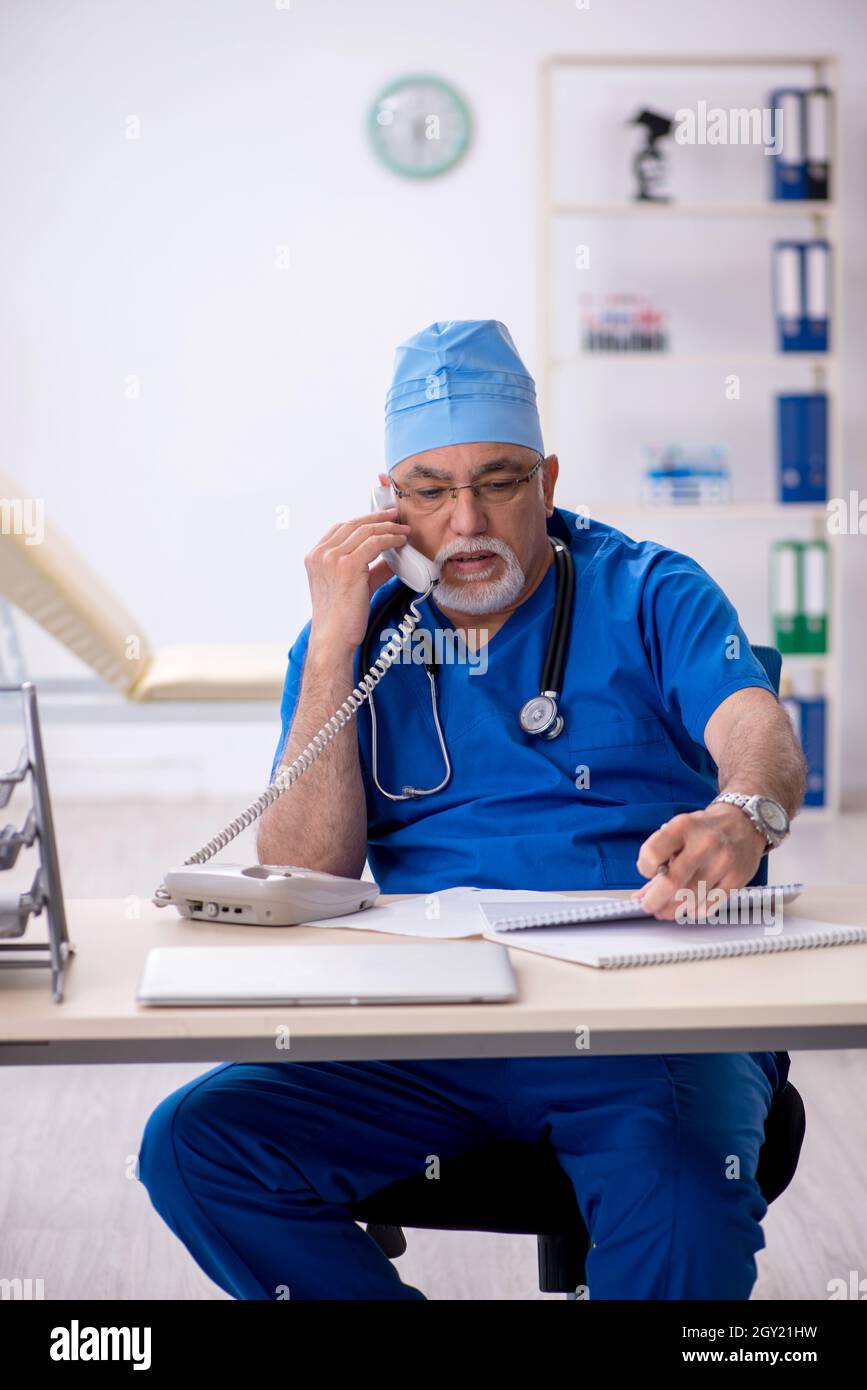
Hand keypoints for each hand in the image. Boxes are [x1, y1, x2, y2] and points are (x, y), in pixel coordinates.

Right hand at [305, 508, 411, 653]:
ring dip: (387, 528)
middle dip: (377, 518)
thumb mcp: (353, 586)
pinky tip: (400, 541)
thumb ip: (369, 569)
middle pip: (353, 525)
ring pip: (365, 531)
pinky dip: (390, 539)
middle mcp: (320, 554)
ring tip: (402, 530)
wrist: (334, 638)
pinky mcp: (347, 566)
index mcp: (315, 557)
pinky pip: (374, 543)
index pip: (341, 528)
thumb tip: (391, 560)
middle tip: (395, 517)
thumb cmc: (341, 618)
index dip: (363, 520)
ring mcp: (331, 558)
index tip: (381, 518)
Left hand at [634, 803, 766, 919]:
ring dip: (673, 910)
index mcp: (683, 827)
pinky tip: (689, 908)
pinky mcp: (737, 878)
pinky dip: (694, 911)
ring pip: (690, 899)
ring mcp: (723, 862)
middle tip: (650, 905)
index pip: (653, 853)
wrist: (744, 823)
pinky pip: (710, 905)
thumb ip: (659, 860)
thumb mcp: (678, 832)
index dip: (644, 868)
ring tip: (666, 910)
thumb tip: (641, 895)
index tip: (646, 873)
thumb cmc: (706, 829)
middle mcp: (704, 844)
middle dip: (654, 901)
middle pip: (671, 882)